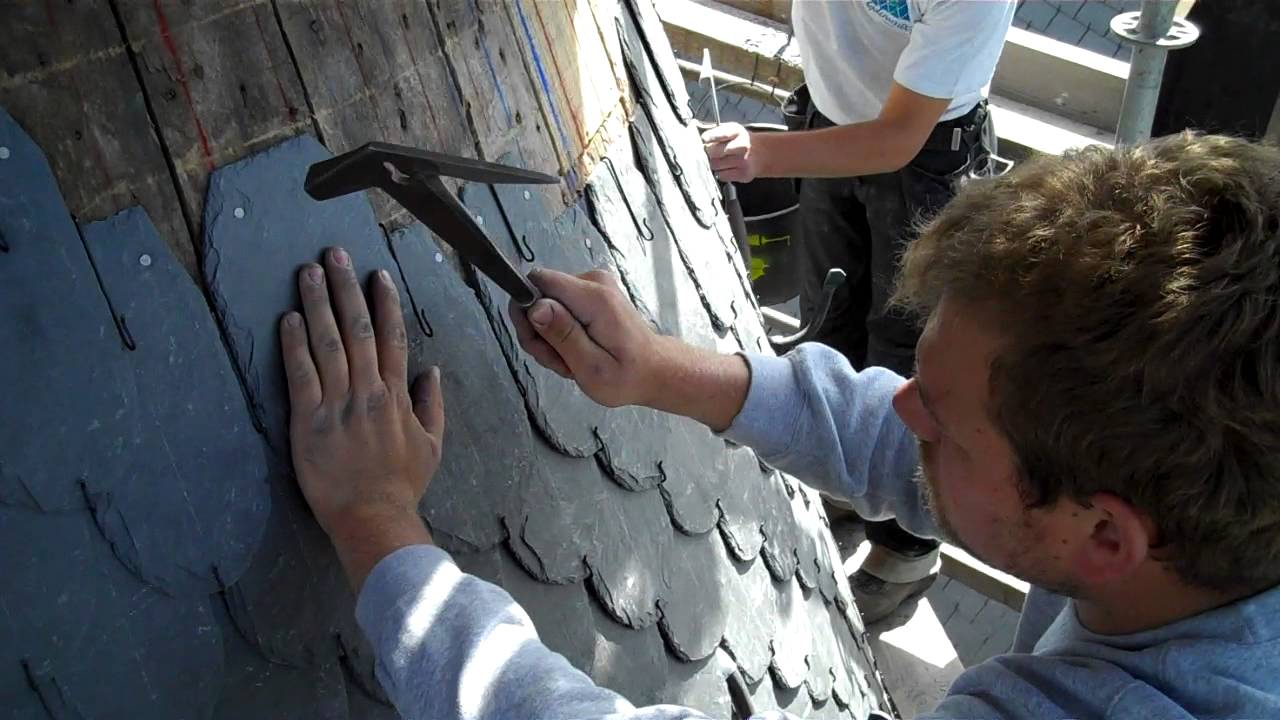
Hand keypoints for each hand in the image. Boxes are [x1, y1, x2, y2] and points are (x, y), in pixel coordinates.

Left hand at [280, 247, 443, 590]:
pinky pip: (302, 374)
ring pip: (328, 343)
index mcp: (397, 396)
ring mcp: (338, 404)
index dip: (384, 302)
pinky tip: (289, 317)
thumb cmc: (402, 485)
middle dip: (346, 288)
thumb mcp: (432, 444)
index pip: (392, 338)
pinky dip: (295, 344)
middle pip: (358, 329)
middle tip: (335, 253)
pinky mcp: (309, 421)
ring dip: (318, 304)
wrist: (374, 517)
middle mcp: (368, 391)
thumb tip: (432, 370)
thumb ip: (432, 404)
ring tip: (309, 272)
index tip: (376, 274)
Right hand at [507, 268, 670, 408]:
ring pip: (544, 306)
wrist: (653, 369)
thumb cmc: (627, 375)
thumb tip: (534, 307)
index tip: (540, 344)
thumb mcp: (591, 367)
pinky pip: (557, 309)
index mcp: (594, 298)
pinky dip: (560, 334)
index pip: (538, 281)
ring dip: (549, 339)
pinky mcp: (589, 292)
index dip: (527, 312)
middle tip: (559, 361)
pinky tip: (575, 353)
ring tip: (571, 361)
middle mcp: (593, 282)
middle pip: (538, 295)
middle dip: (538, 333)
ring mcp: (592, 285)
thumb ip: (563, 335)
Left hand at [702, 122, 759, 182]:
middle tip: (712, 152)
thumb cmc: (740, 141)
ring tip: (722, 159)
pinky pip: (721, 176)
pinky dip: (720, 173)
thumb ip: (717, 132)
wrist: (761, 153)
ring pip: (715, 165)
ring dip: (714, 164)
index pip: (721, 134)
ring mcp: (743, 161)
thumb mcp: (732, 130)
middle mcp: (742, 145)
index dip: (709, 137)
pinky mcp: (743, 174)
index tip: (704, 139)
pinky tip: (727, 168)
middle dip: (709, 152)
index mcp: (737, 131)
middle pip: (713, 152)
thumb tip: (700, 139)